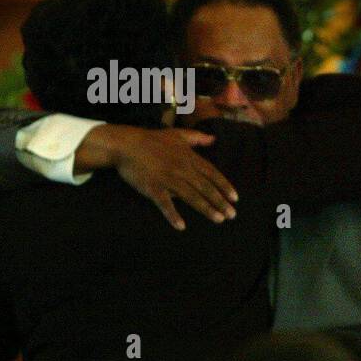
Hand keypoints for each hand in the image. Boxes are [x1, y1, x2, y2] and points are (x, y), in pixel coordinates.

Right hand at [79, 125, 237, 229]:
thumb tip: (214, 139)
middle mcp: (182, 169)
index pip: (212, 174)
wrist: (125, 144)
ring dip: (206, 209)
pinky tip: (181, 226)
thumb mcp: (177, 135)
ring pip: (191, 196)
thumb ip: (197, 138)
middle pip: (206, 187)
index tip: (235, 198)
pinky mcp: (153, 187)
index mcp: (189, 158)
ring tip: (219, 219)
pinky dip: (173, 214)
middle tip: (232, 215)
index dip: (225, 186)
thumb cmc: (152, 139)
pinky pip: (165, 203)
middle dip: (220, 201)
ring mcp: (168, 178)